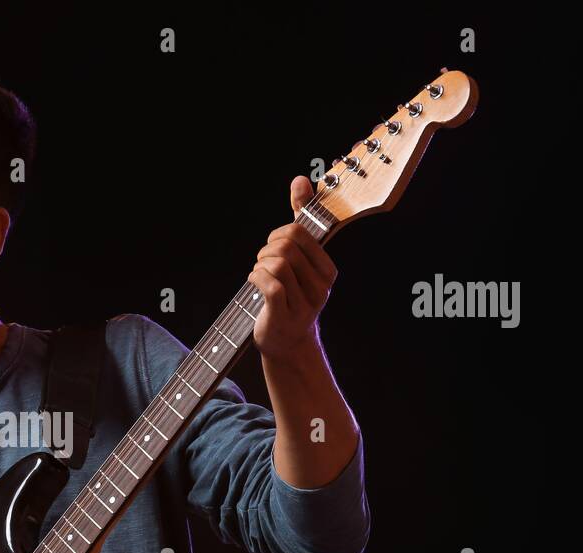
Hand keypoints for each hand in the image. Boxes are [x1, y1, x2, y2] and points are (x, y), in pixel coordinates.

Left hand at [246, 176, 338, 362]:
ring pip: (276, 264)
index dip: (279, 234)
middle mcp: (321, 286)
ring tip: (259, 274)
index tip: (275, 247)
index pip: (300, 232)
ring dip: (259, 265)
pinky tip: (254, 283)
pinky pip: (268, 284)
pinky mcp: (284, 315)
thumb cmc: (290, 294)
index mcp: (327, 269)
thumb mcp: (299, 256)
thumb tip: (300, 179)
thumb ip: (302, 217)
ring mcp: (305, 303)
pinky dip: (255, 278)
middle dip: (266, 249)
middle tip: (263, 262)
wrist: (287, 342)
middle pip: (285, 246)